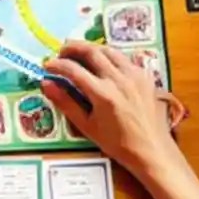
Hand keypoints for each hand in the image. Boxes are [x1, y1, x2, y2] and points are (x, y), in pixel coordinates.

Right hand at [41, 41, 182, 181]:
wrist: (152, 150)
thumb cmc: (117, 143)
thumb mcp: (87, 126)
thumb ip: (66, 103)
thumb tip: (46, 84)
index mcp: (102, 94)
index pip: (73, 70)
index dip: (57, 65)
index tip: (47, 66)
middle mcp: (119, 79)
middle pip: (91, 51)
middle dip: (73, 48)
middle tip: (61, 52)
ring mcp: (134, 75)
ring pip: (109, 50)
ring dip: (91, 48)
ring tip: (80, 53)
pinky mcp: (144, 76)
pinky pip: (124, 58)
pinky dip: (109, 56)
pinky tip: (103, 63)